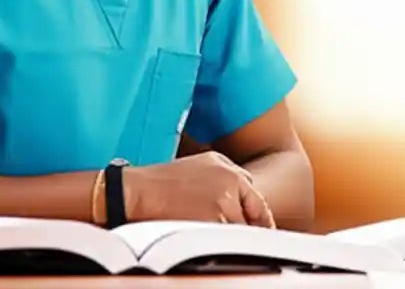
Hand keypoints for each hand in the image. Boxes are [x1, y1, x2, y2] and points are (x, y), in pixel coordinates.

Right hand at [125, 151, 274, 227]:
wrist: (139, 191)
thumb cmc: (166, 179)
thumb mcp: (205, 162)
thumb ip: (230, 173)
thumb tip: (247, 193)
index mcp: (230, 171)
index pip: (256, 199)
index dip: (261, 217)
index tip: (264, 227)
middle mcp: (230, 185)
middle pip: (251, 215)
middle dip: (248, 226)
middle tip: (246, 235)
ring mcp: (221, 205)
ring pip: (240, 228)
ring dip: (232, 233)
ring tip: (213, 230)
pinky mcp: (209, 222)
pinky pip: (225, 238)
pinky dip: (221, 241)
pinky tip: (206, 236)